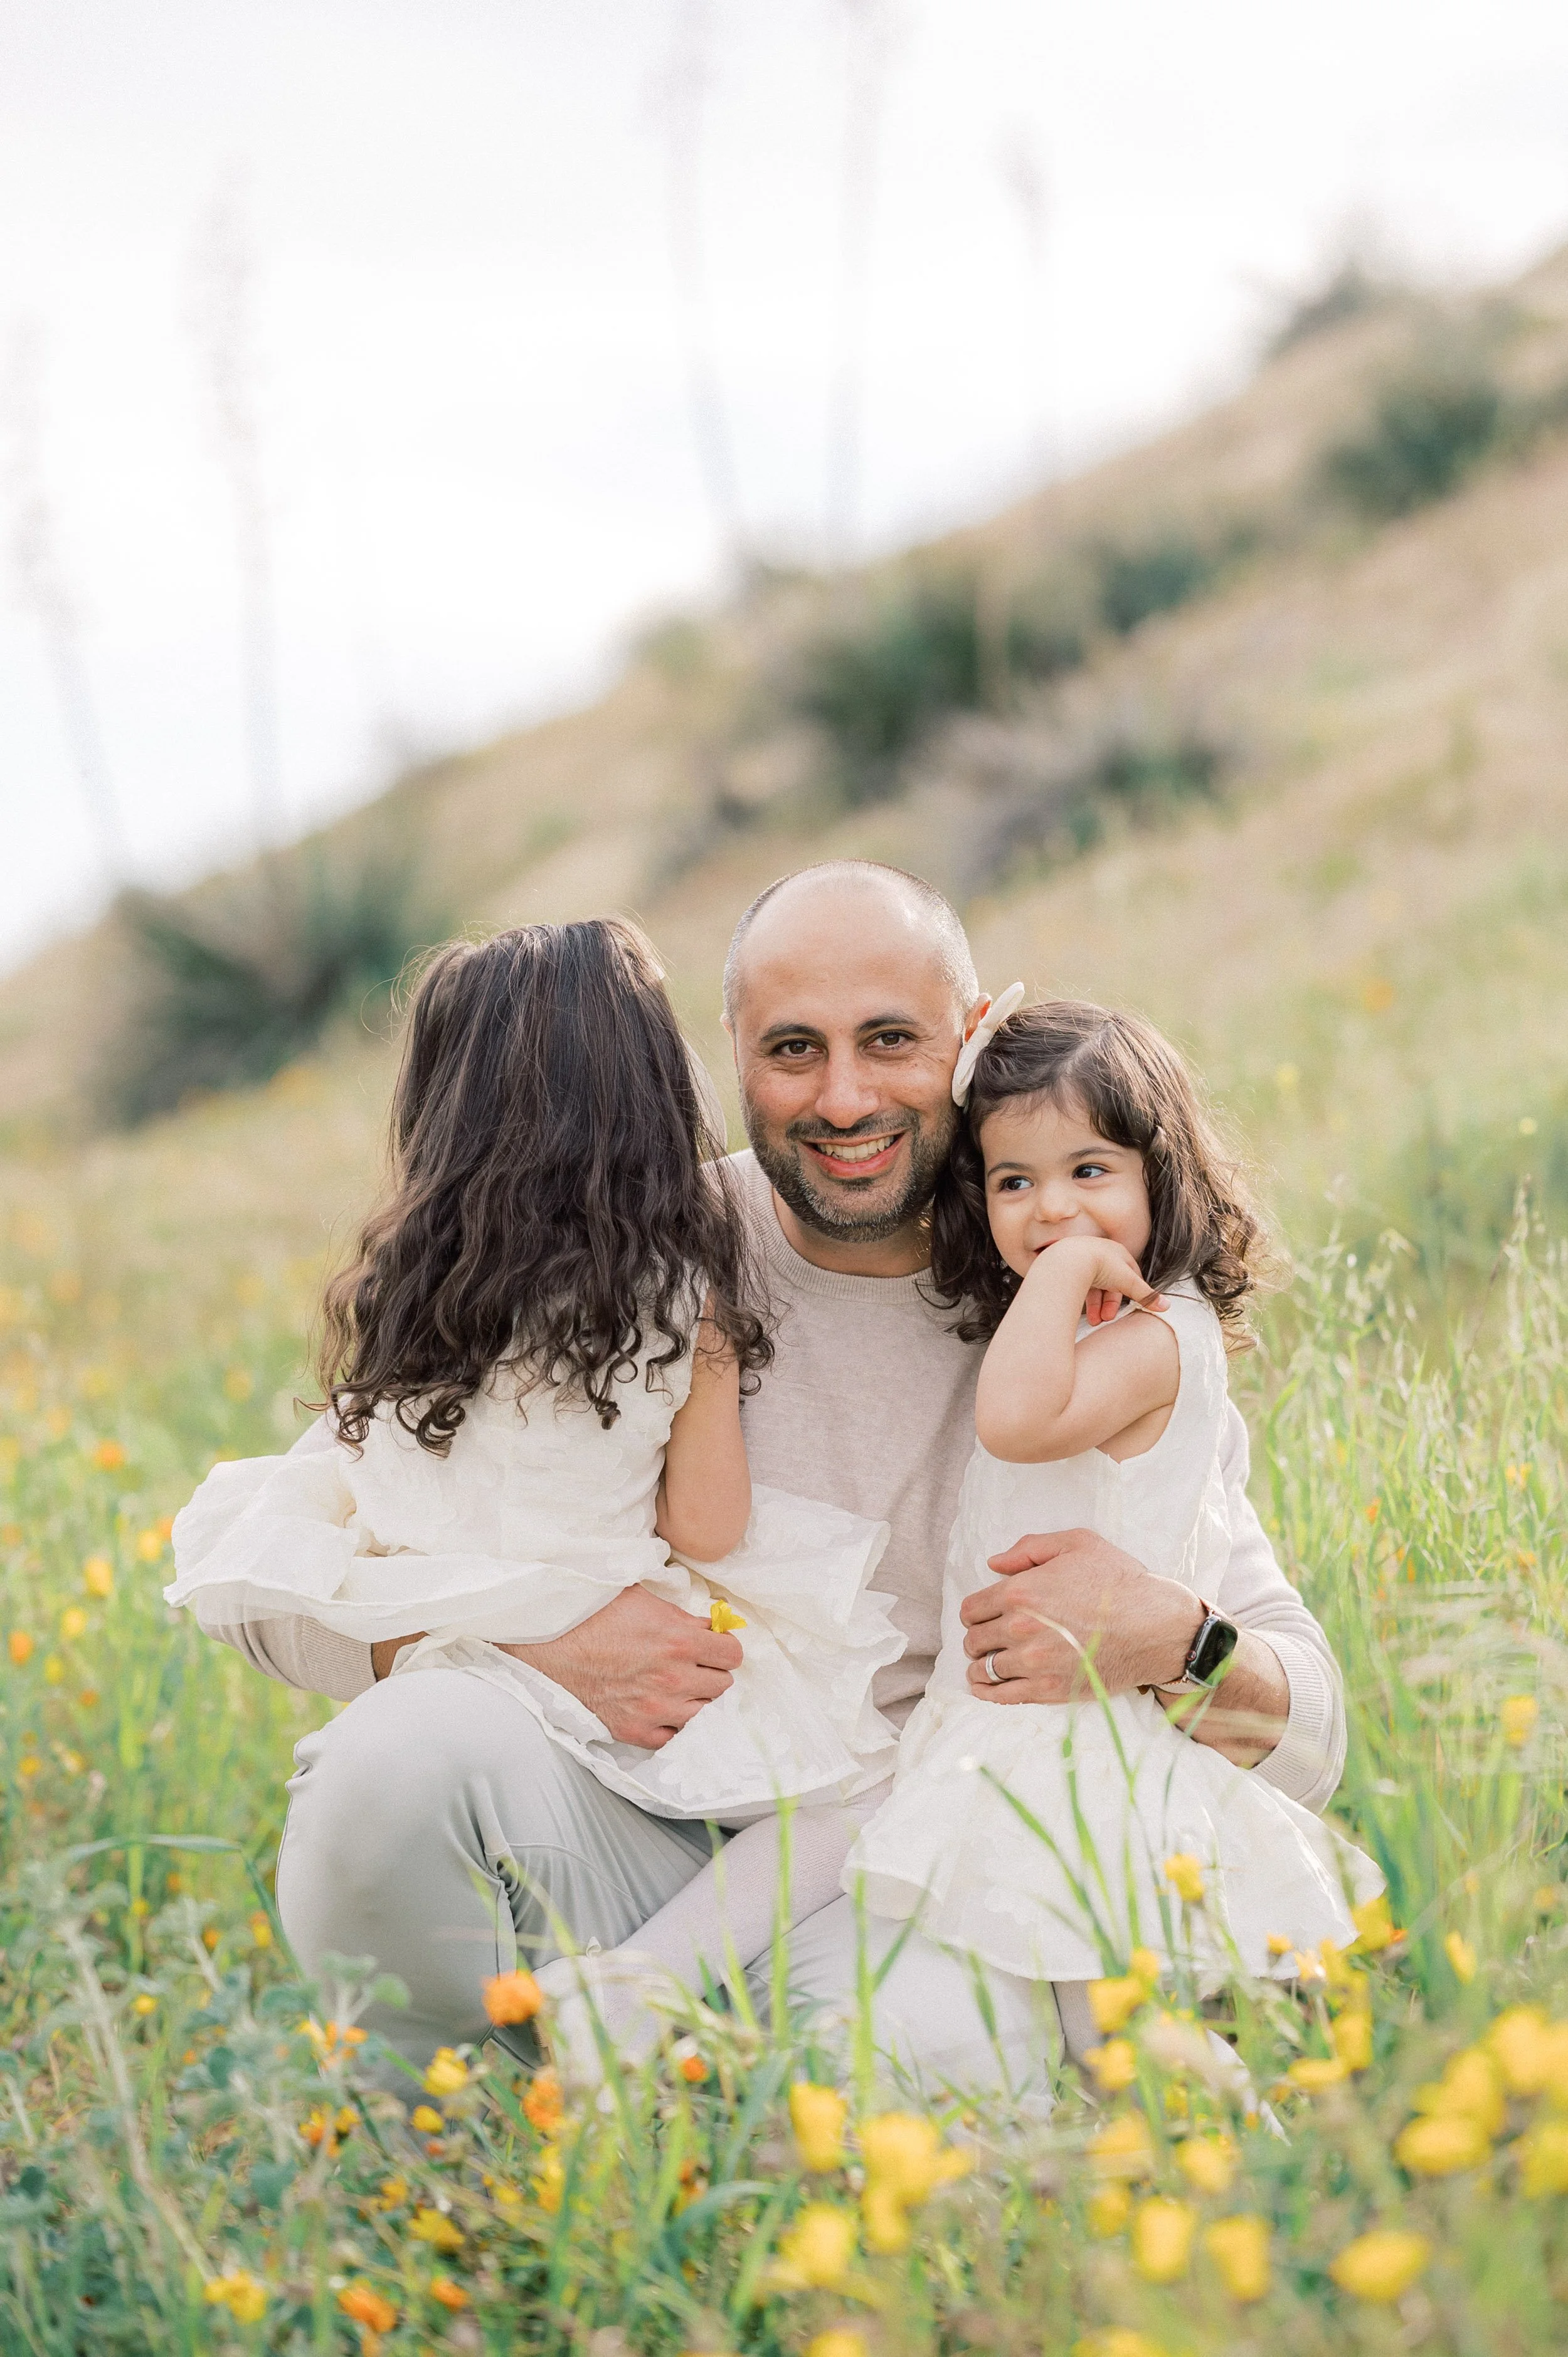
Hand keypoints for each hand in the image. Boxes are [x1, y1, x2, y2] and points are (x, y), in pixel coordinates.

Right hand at [495, 1585, 742, 1749]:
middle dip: (711, 1672)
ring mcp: (655, 1709)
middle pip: (723, 1685)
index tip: (715, 1646)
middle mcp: (674, 1679)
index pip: (732, 1655)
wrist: (549, 1642)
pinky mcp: (634, 1730)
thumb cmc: (592, 1614)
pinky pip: (672, 1737)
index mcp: (680, 1641)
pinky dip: (671, 1724)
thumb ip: (682, 1618)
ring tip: (677, 1686)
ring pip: (703, 1713)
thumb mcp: (644, 1600)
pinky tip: (660, 1708)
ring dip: (695, 1699)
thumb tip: (709, 1629)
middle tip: (695, 1664)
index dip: (724, 1648)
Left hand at [961, 1526, 1201, 1701]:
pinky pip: (1005, 1696)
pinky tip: (987, 1688)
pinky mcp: (1051, 1690)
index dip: (974, 1612)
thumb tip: (994, 1564)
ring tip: (984, 1665)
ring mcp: (1035, 1663)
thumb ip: (1029, 1548)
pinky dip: (989, 1693)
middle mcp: (1021, 1629)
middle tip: (985, 1640)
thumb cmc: (1119, 1581)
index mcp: (1021, 1591)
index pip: (972, 1609)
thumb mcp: (1077, 1544)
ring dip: (980, 1666)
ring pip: (986, 1670)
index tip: (982, 1616)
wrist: (1156, 1626)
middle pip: (975, 1640)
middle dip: (977, 1638)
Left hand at [1029, 1236, 1162, 1326]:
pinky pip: (1080, 1286)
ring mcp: (1084, 1258)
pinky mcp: (1069, 1268)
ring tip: (1095, 1322)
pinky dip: (1084, 1300)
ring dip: (1097, 1306)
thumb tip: (1166, 1307)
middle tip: (1106, 1320)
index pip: (1130, 1274)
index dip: (1132, 1293)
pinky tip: (1084, 1313)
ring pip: (1095, 1286)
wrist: (1067, 1260)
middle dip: (1110, 1304)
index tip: (1129, 1308)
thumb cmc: (1101, 1266)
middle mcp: (1101, 1252)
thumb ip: (1145, 1295)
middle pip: (1111, 1283)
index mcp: (1118, 1252)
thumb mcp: (1127, 1281)